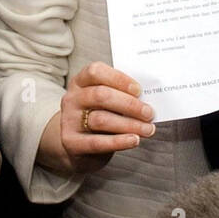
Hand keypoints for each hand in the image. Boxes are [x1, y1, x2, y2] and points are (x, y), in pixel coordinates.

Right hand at [39, 62, 154, 175]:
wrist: (76, 145)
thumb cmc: (98, 117)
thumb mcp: (104, 102)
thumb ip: (119, 96)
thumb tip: (146, 99)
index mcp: (80, 82)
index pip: (96, 71)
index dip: (119, 79)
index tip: (139, 90)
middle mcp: (72, 98)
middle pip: (101, 95)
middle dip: (129, 104)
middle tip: (149, 113)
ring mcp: (69, 120)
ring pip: (101, 120)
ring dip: (129, 124)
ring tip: (148, 129)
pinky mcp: (71, 142)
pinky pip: (97, 142)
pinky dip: (119, 141)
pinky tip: (134, 140)